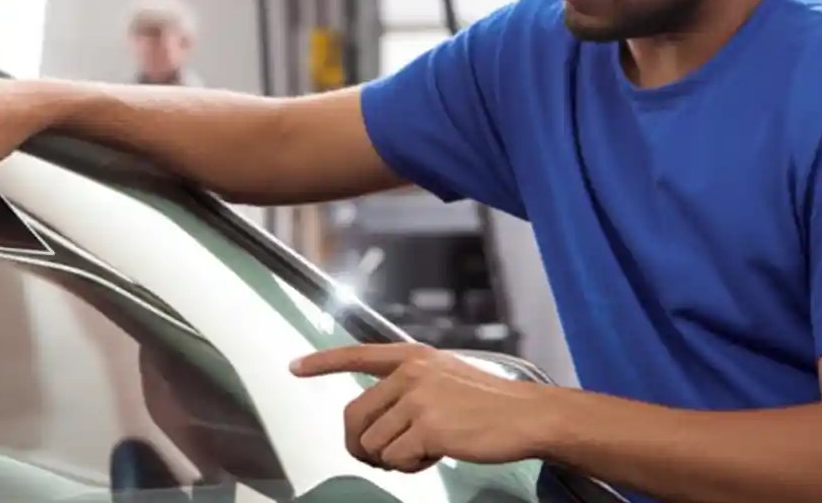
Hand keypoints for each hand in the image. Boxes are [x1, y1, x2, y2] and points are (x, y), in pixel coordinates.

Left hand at [290, 343, 550, 472]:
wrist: (526, 416)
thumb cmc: (490, 403)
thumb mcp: (445, 376)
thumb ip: (409, 386)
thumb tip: (372, 417)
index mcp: (414, 356)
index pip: (357, 355)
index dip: (322, 362)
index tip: (295, 366)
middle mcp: (412, 372)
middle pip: (354, 415)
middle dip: (359, 444)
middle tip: (377, 457)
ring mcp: (419, 398)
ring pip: (374, 443)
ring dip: (394, 458)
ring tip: (425, 450)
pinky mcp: (429, 427)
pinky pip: (396, 459)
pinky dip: (411, 466)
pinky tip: (435, 455)